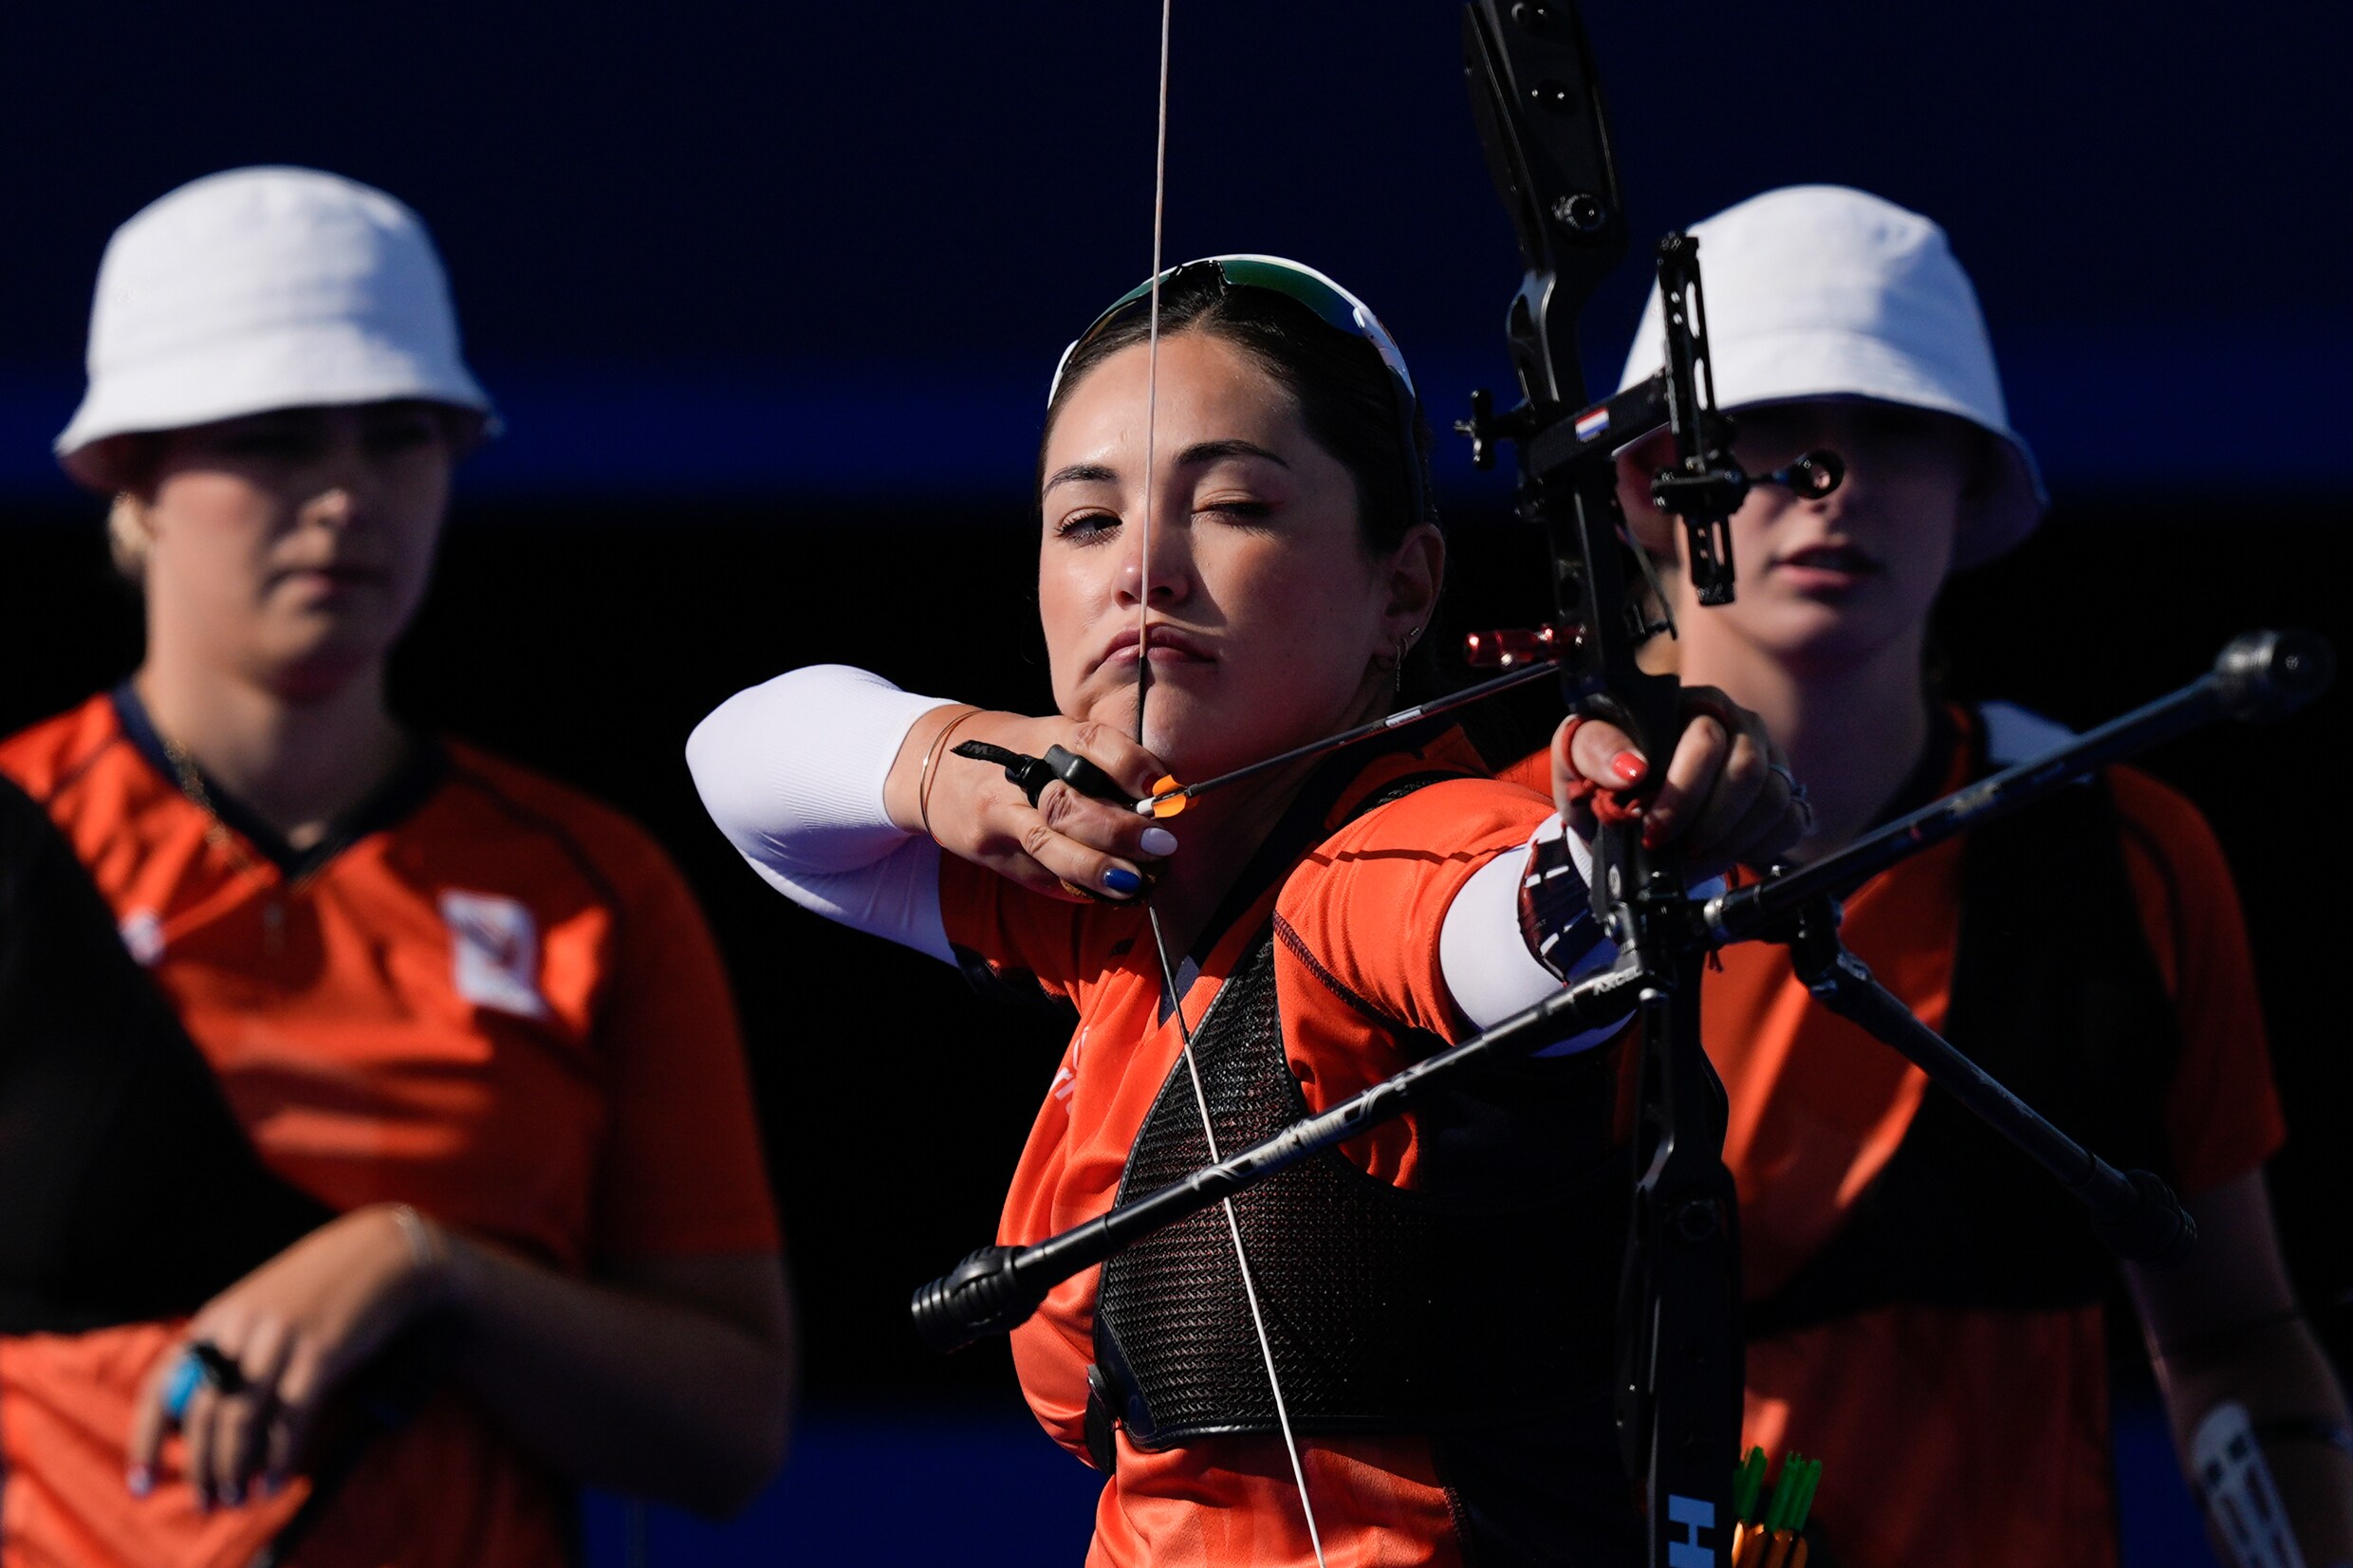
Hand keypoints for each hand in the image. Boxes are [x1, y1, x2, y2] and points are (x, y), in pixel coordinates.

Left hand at [127, 1204, 444, 1508]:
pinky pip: (291, 1416)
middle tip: (204, 1504)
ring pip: (242, 1418)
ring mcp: (281, 1339)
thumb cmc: (320, 1288)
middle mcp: (241, 1327)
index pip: (165, 1385)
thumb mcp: (262, 1309)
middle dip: (199, 1466)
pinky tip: (276, 1480)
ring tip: (236, 1499)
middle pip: (204, 1410)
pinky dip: (280, 1455)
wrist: (383, 1253)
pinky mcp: (321, 1353)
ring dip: (234, 1467)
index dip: (147, 1438)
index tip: (140, 1483)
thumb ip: (230, 1351)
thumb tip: (202, 1421)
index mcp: (218, 1317)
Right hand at [900, 709, 1176, 902]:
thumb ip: (1098, 767)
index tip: (1163, 789)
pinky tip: (1107, 895)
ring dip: (1095, 867)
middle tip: (1162, 844)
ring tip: (1134, 881)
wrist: (936, 767)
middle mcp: (1020, 773)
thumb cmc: (1015, 753)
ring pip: (1047, 845)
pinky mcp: (989, 848)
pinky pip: (1036, 873)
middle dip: (1119, 829)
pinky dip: (1076, 887)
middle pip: (1069, 802)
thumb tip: (1161, 807)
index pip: (1091, 742)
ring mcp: (1000, 813)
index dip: (1130, 765)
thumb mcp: (1051, 740)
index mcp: (1046, 736)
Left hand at [1552, 685, 1804, 875]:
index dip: (1681, 793)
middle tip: (1671, 848)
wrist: (1622, 819)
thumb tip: (1631, 768)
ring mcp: (1767, 756)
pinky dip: (1755, 846)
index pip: (1706, 740)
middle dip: (1707, 821)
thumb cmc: (1602, 779)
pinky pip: (1790, 822)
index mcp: (1688, 703)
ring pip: (1773, 799)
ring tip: (1690, 852)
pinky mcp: (1784, 791)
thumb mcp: (1578, 760)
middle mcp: (1736, 722)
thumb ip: (1594, 750)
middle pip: (1747, 770)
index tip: (1651, 829)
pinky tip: (1721, 849)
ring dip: (1729, 839)